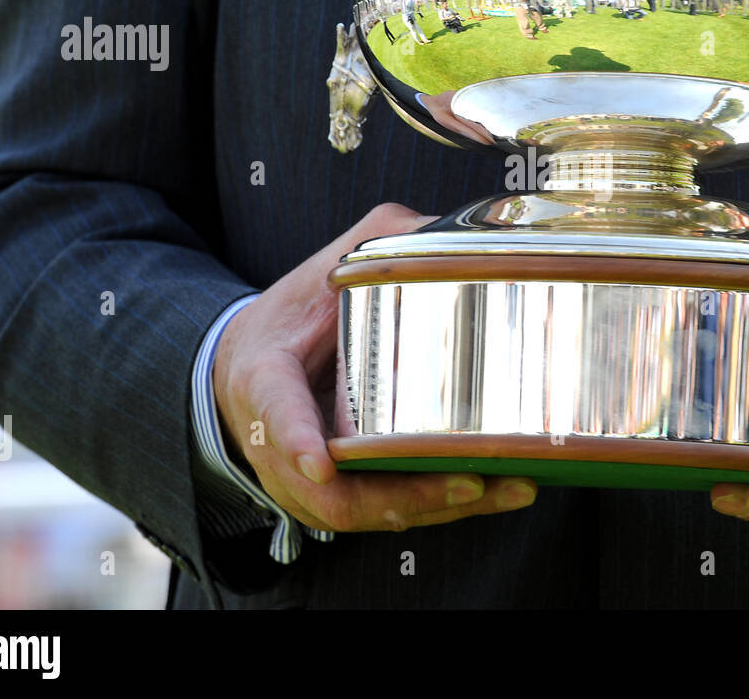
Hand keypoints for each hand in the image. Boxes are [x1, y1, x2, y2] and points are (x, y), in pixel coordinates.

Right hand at [213, 203, 536, 532]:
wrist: (243, 372)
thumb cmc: (290, 321)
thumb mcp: (318, 275)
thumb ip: (376, 247)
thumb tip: (446, 233)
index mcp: (264, 380)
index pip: (276, 413)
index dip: (296, 441)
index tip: (321, 463)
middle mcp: (281, 447)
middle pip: (334, 494)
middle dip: (406, 495)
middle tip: (469, 480)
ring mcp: (307, 484)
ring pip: (368, 515)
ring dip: (439, 507)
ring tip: (505, 488)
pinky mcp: (338, 499)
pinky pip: (388, 515)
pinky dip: (444, 509)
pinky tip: (499, 492)